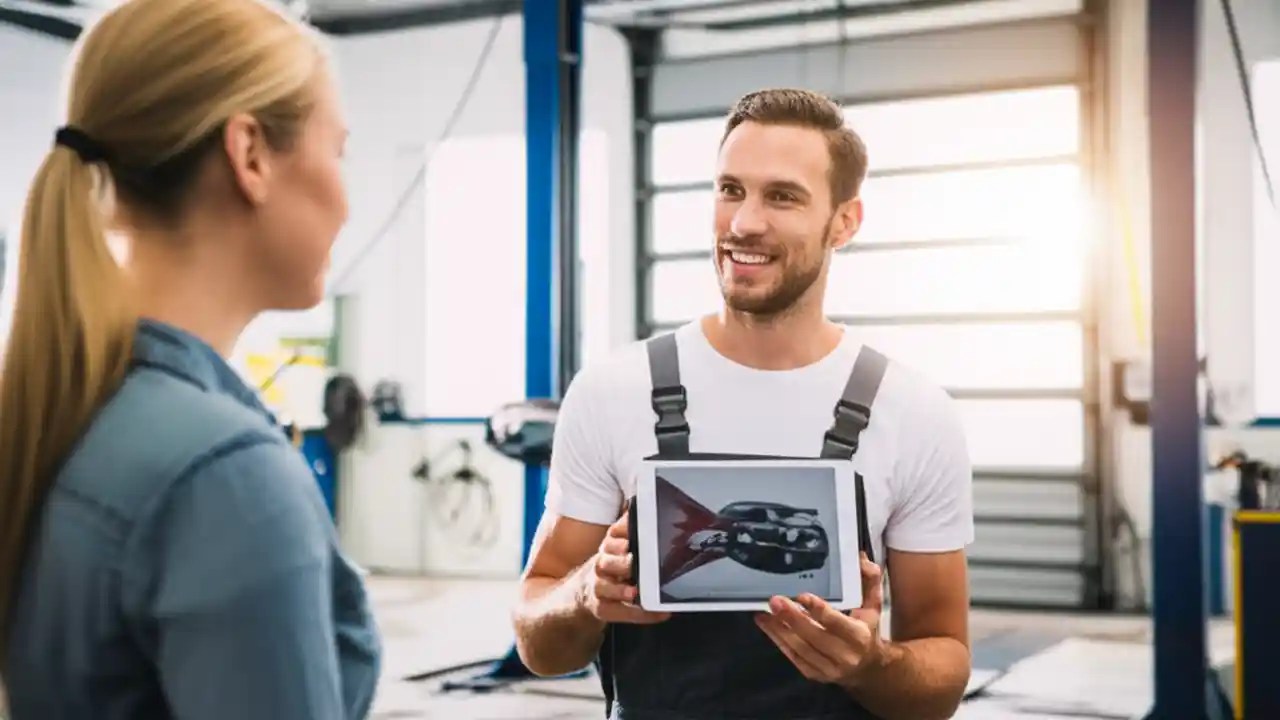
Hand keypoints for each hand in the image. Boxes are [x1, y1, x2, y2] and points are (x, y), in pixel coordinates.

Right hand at [577, 503, 670, 624]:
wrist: (579, 594)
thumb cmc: (609, 567)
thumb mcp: (616, 545)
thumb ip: (629, 527)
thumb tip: (643, 501)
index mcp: (607, 548)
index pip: (611, 540)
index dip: (619, 540)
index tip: (630, 541)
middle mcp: (600, 567)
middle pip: (605, 563)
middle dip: (620, 563)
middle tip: (633, 563)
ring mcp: (599, 589)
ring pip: (607, 589)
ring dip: (622, 591)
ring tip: (636, 592)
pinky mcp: (602, 609)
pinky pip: (620, 613)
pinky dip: (639, 614)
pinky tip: (658, 614)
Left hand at [755, 552, 885, 687]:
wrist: (868, 669)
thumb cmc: (867, 630)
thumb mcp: (873, 606)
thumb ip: (870, 581)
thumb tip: (860, 558)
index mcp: (860, 636)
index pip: (836, 622)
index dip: (818, 609)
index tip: (801, 595)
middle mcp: (845, 656)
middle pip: (814, 636)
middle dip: (792, 618)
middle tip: (775, 601)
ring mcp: (828, 668)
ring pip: (800, 648)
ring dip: (779, 630)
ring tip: (764, 612)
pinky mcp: (815, 675)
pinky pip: (793, 657)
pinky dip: (778, 640)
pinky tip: (767, 625)